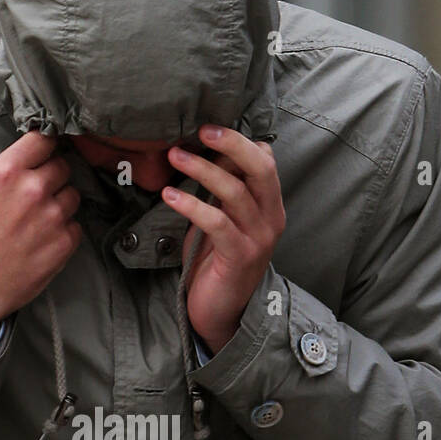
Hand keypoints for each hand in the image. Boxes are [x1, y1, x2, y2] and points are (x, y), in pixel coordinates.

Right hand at [0, 118, 81, 339]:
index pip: (44, 139)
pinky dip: (65, 228)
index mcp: (6, 172)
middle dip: (52, 172)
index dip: (43, 144)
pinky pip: (76, 225)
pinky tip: (44, 236)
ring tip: (39, 215)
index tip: (38, 153)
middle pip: (62, 165)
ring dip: (61, 199)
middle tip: (35, 189)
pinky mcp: (63, 245)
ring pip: (73, 194)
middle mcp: (34, 191)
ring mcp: (52, 219)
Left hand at [162, 126, 284, 355]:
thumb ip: (222, 190)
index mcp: (270, 205)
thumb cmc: (216, 262)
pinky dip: (191, 205)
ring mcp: (258, 238)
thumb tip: (201, 150)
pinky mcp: (239, 256)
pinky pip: (217, 222)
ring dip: (201, 169)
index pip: (265, 160)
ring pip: (234, 191)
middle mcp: (271, 218)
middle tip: (201, 129)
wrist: (221, 313)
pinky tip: (169, 195)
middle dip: (231, 143)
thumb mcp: (223, 218)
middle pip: (260, 167)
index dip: (239, 140)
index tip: (207, 126)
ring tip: (174, 156)